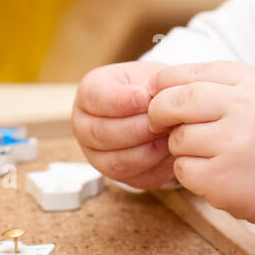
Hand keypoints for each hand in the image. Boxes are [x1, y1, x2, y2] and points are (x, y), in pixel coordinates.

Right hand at [72, 60, 176, 189]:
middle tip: (162, 121)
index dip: (120, 100)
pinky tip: (170, 150)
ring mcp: (97, 155)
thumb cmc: (152, 88)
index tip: (145, 98)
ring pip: (117, 161)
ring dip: (148, 149)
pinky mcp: (119, 176)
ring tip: (170, 135)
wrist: (161, 109)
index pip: (94, 98)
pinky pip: (135, 177)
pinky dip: (156, 165)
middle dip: (137, 128)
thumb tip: (153, 103)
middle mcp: (85, 126)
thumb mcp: (150, 77)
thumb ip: (150, 86)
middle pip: (101, 134)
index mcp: (89, 92)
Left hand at [146, 61, 254, 224]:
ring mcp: (233, 145)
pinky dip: (189, 173)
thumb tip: (161, 82)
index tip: (156, 91)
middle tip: (159, 121)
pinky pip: (182, 169)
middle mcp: (245, 109)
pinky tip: (213, 173)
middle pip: (176, 102)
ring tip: (208, 153)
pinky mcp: (221, 178)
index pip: (195, 73)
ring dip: (181, 147)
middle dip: (159, 111)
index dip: (166, 82)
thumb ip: (222, 85)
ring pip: (177, 139)